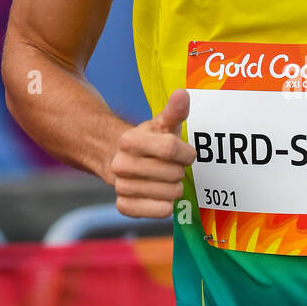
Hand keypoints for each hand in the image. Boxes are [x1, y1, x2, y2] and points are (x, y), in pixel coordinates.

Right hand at [110, 88, 196, 217]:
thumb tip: (183, 94)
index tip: (187, 154)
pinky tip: (161, 196)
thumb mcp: (161, 125)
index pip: (170, 149)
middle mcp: (121, 163)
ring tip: (166, 180)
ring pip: (170, 194)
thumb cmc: (149, 142)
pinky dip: (166, 206)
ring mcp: (121, 186)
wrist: (120, 160)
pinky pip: (160, 211)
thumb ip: (174, 112)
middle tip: (173, 167)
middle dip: (180, 171)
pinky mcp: (124, 206)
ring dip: (175, 188)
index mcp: (129, 140)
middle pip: (173, 173)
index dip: (186, 154)